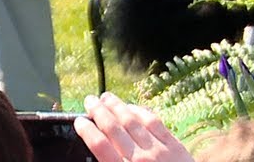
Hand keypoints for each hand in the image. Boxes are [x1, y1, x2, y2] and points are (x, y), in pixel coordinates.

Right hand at [73, 93, 194, 161]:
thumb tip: (102, 152)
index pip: (100, 146)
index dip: (87, 131)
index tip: (79, 121)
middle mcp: (139, 158)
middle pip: (114, 128)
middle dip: (99, 112)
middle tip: (89, 100)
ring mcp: (158, 149)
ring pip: (133, 121)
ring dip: (117, 106)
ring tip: (106, 97)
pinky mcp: (174, 145)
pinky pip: (154, 122)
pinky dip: (141, 111)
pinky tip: (132, 106)